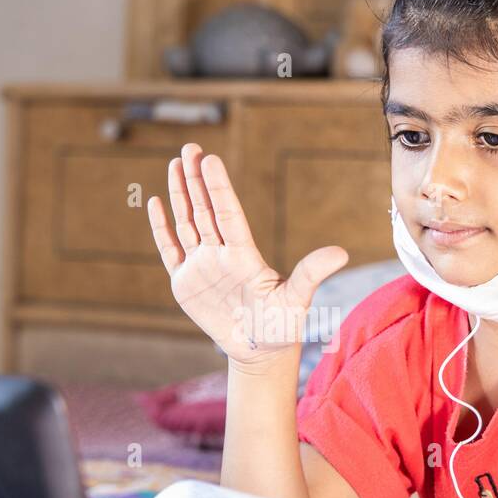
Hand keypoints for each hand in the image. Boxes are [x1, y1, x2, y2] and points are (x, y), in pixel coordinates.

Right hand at [147, 143, 348, 367]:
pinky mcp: (185, 283)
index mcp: (245, 255)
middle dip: (197, 179)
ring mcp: (202, 266)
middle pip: (206, 210)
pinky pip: (170, 250)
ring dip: (180, 194)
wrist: (261, 350)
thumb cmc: (282, 326)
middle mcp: (221, 254)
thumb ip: (312, 274)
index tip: (211, 160)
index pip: (228, 215)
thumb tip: (341, 253)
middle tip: (190, 146)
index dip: (219, 188)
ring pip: (187, 223)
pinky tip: (156, 202)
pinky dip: (162, 228)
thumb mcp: (297, 300)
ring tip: (175, 163)